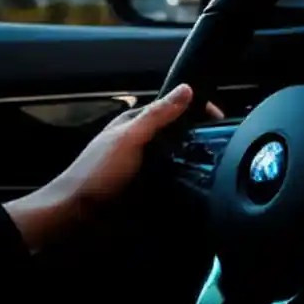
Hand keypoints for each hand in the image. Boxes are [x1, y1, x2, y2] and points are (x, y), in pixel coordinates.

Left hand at [4, 84, 222, 252]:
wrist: (76, 214)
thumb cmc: (98, 172)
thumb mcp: (129, 137)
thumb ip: (157, 114)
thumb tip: (187, 89)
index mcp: (134, 124)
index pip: (171, 108)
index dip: (196, 109)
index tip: (221, 119)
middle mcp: (141, 142)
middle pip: (176, 132)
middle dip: (199, 135)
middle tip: (226, 144)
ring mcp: (144, 166)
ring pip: (177, 156)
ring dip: (194, 158)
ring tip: (220, 164)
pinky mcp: (147, 188)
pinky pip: (173, 178)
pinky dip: (186, 178)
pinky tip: (200, 183)